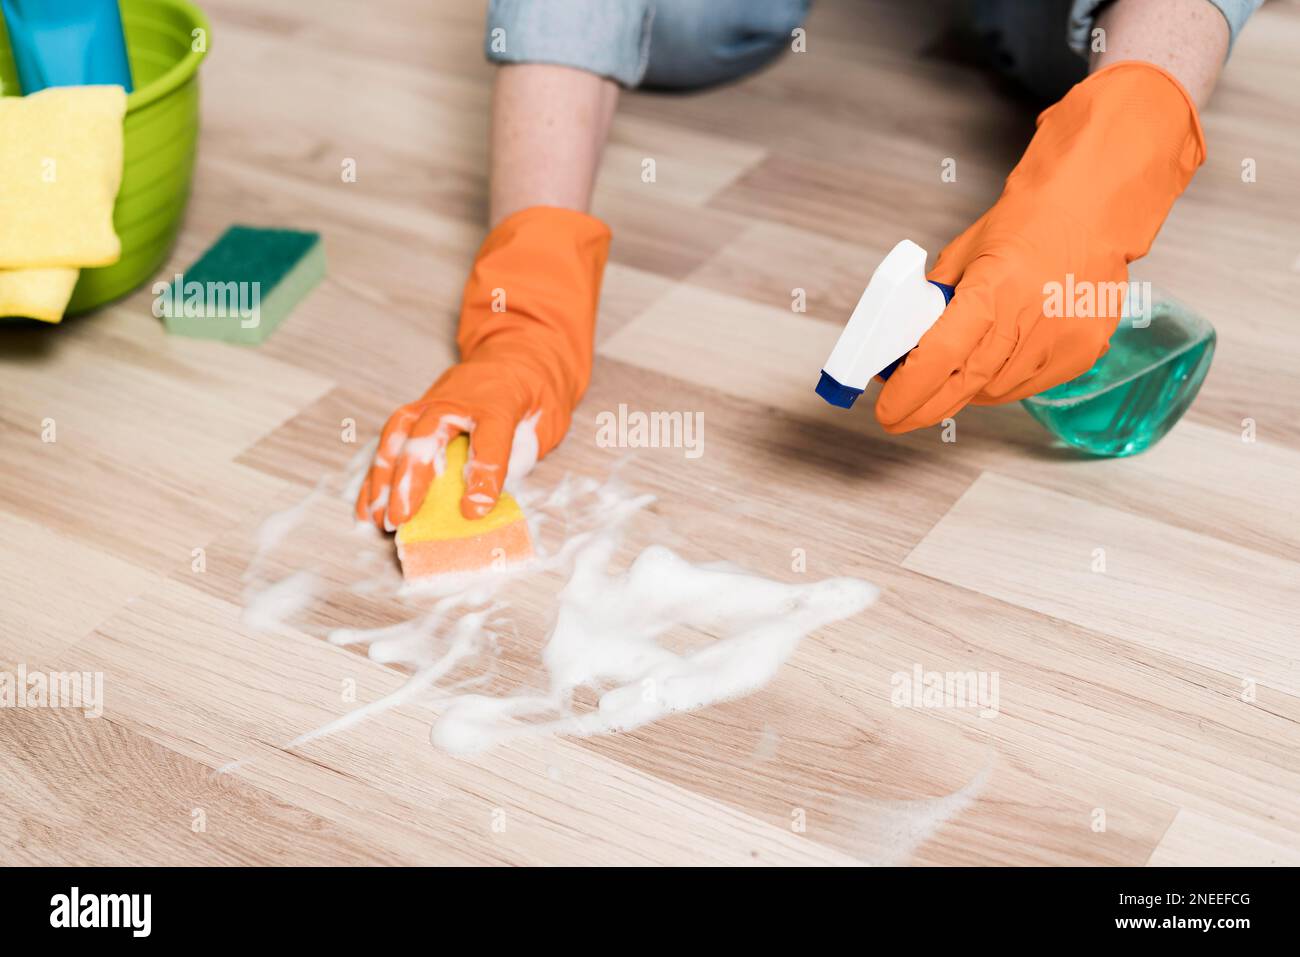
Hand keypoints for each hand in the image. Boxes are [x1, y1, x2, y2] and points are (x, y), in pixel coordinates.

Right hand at [355, 206, 611, 528]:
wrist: (515, 355)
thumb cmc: (532, 397)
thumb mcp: (546, 422)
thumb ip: (522, 456)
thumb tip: (491, 495)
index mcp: (499, 403)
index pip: (490, 441)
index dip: (483, 477)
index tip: (472, 511)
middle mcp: (457, 400)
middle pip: (428, 436)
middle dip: (411, 480)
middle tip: (401, 519)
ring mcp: (430, 403)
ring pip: (398, 438)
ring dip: (383, 479)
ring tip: (379, 518)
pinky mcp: (415, 412)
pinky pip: (389, 442)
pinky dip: (376, 475)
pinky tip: (369, 506)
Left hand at [876, 62, 1204, 432]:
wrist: (1091, 209)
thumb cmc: (1026, 224)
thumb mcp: (962, 255)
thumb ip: (933, 302)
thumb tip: (903, 344)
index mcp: (990, 292)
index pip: (938, 359)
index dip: (907, 392)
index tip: (887, 408)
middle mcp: (1028, 321)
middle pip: (964, 386)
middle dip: (925, 408)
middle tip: (900, 416)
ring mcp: (1060, 341)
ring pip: (995, 392)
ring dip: (965, 393)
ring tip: (950, 380)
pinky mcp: (1082, 352)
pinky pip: (1029, 387)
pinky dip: (1002, 385)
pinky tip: (991, 369)